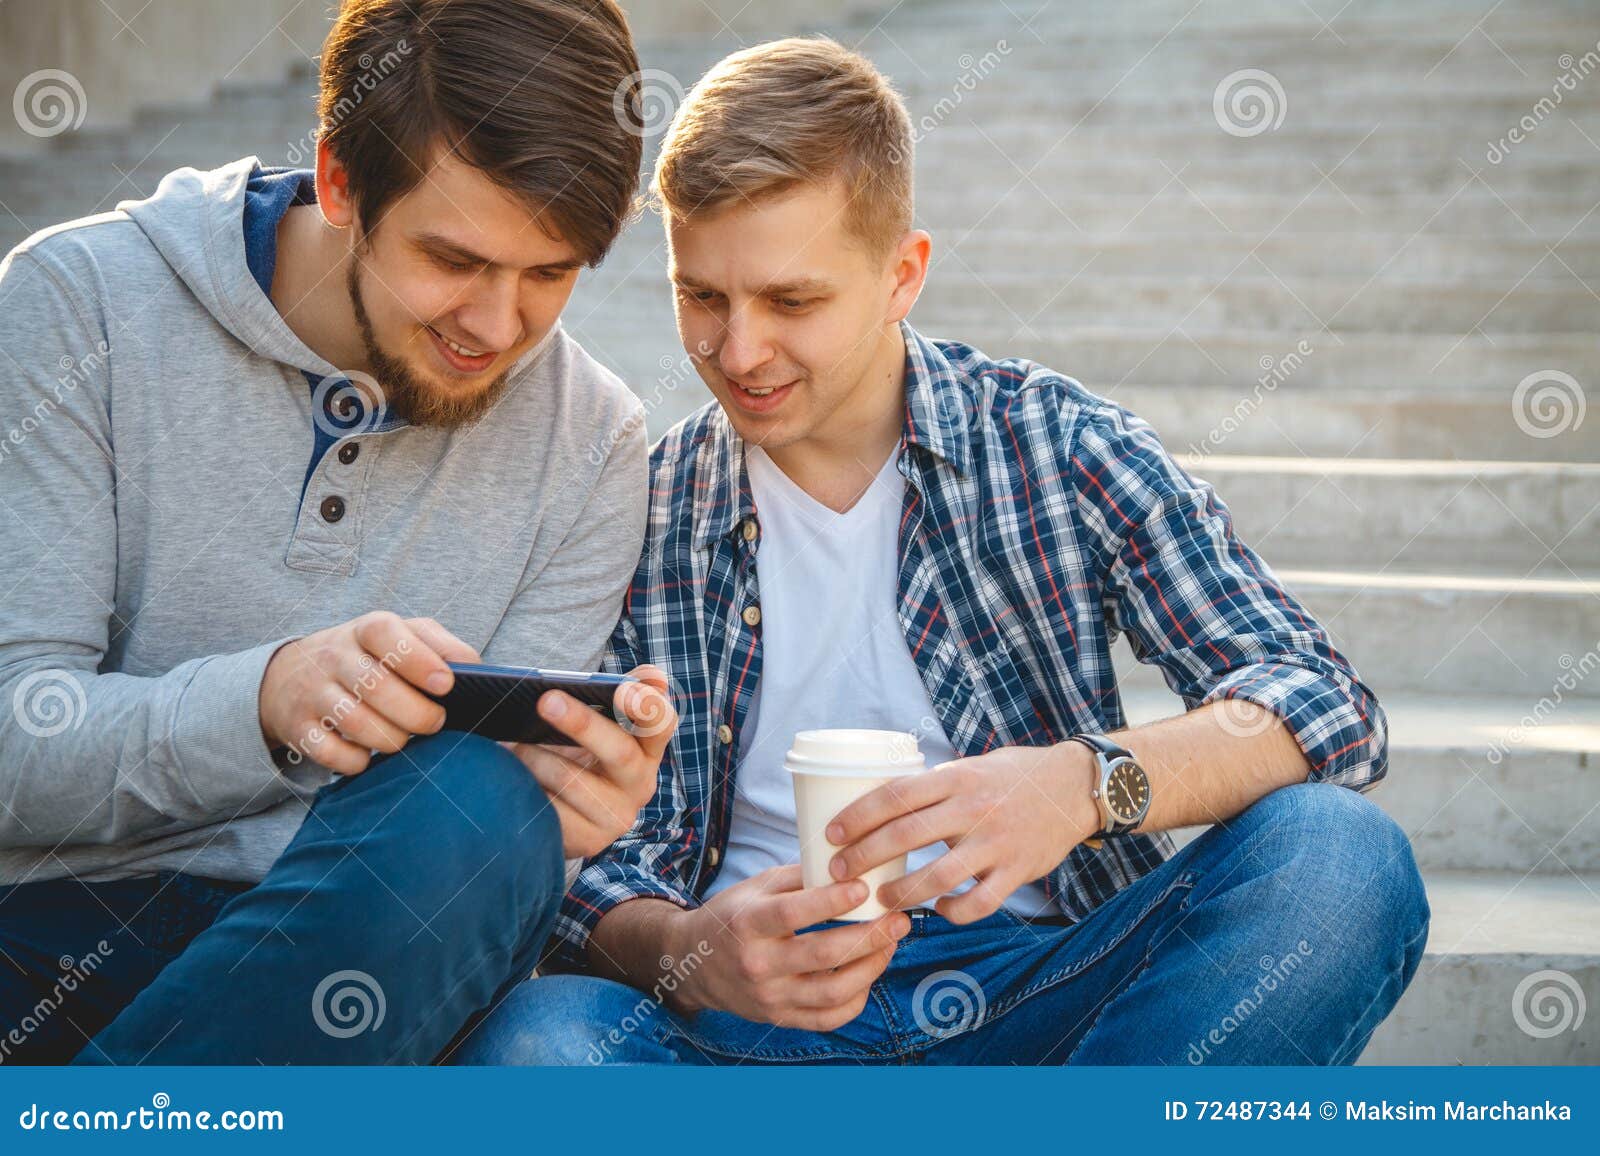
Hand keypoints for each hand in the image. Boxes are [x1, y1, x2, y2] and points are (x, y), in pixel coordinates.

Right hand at [259, 612, 479, 773]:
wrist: (293, 673)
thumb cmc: (368, 657)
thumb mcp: (401, 636)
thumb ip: (440, 645)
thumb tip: (475, 669)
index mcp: (367, 629)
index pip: (388, 634)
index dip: (419, 660)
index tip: (446, 685)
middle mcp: (335, 656)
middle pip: (375, 685)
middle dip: (414, 712)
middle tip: (436, 723)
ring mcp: (312, 691)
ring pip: (354, 721)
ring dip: (389, 738)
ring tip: (405, 738)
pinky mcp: (298, 726)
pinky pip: (329, 751)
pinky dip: (356, 760)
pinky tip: (369, 755)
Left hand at [507, 665, 675, 858]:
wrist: (558, 808)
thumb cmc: (577, 751)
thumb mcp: (599, 721)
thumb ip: (620, 692)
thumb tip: (652, 676)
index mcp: (647, 747)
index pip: (661, 723)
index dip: (647, 706)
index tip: (622, 689)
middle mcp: (641, 783)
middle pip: (620, 751)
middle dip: (582, 724)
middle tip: (546, 700)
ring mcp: (618, 816)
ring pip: (574, 782)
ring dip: (537, 759)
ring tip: (514, 744)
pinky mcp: (591, 841)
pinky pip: (552, 813)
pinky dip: (529, 791)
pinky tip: (513, 780)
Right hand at [665, 865, 910, 1029]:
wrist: (695, 964)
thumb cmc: (733, 916)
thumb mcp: (757, 886)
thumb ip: (801, 877)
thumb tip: (850, 864)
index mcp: (748, 923)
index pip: (794, 913)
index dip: (833, 901)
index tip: (865, 886)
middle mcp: (757, 964)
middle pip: (822, 954)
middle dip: (869, 936)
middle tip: (898, 919)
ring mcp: (769, 997)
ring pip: (832, 991)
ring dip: (871, 968)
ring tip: (890, 945)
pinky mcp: (780, 1018)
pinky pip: (828, 1018)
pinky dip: (856, 999)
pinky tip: (869, 974)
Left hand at [826, 743, 1101, 923]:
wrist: (1074, 786)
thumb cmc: (1012, 775)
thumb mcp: (969, 766)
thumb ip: (933, 786)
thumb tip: (879, 803)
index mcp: (956, 777)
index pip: (895, 795)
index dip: (858, 815)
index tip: (831, 833)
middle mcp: (973, 808)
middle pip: (906, 835)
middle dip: (864, 857)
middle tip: (839, 872)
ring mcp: (997, 842)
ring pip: (938, 876)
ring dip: (902, 893)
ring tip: (880, 900)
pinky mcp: (1017, 870)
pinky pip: (980, 903)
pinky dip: (954, 911)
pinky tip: (940, 909)